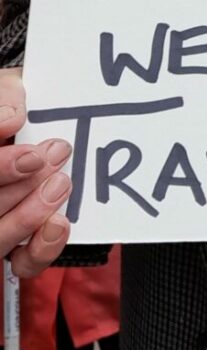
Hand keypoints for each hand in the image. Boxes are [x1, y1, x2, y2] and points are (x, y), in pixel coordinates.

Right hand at [0, 67, 71, 273]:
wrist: (31, 112)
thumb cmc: (12, 101)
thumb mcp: (8, 86)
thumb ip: (5, 97)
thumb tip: (13, 116)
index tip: (23, 134)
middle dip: (14, 181)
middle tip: (51, 154)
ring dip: (29, 212)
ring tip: (60, 181)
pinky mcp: (15, 244)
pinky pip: (22, 262)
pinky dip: (41, 248)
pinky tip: (58, 223)